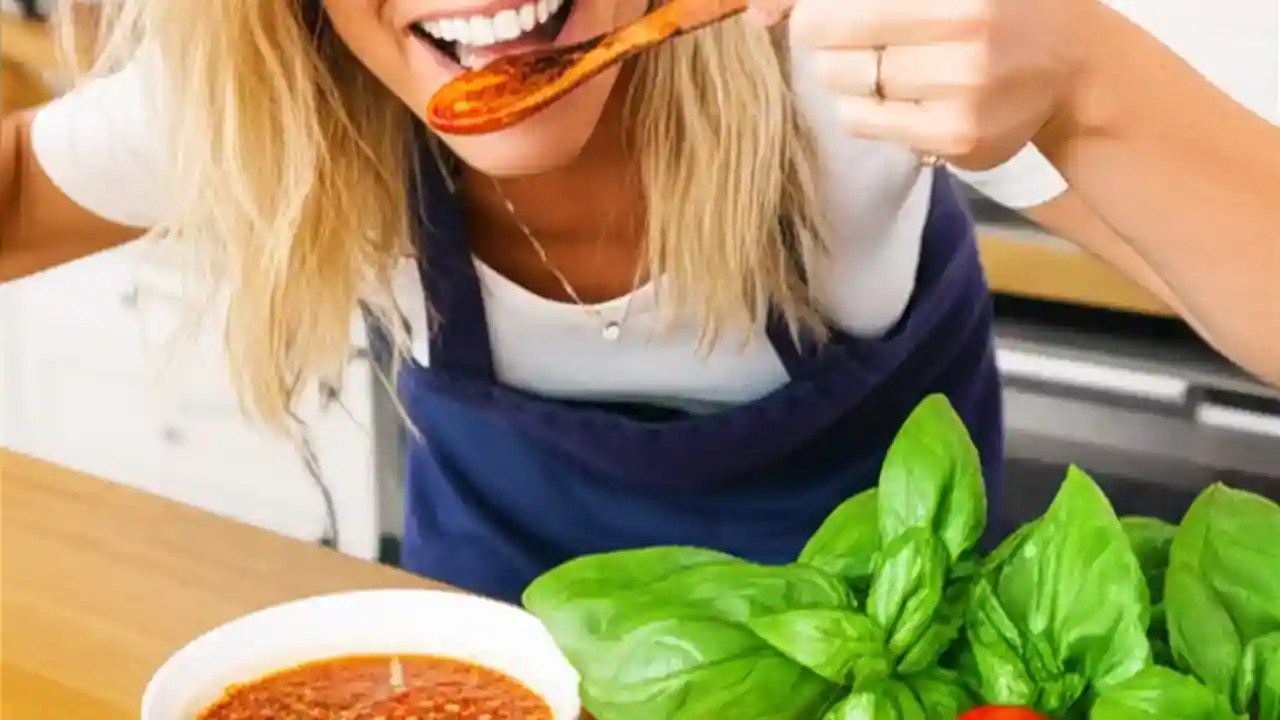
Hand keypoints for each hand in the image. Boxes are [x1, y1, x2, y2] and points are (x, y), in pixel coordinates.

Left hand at [750, 0, 1088, 169]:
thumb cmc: (988, 5)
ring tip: (903, 61)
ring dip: (852, 72)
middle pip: (822, 32)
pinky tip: (914, 94)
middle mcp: (961, 25)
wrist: (1070, 65)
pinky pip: (864, 121)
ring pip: (840, 81)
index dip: (796, 4)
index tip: (772, 12)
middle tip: (869, 33)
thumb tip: (759, 11)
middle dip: (828, 33)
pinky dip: (872, 107)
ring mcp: (961, 86)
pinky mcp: (956, 136)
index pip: (831, 1)